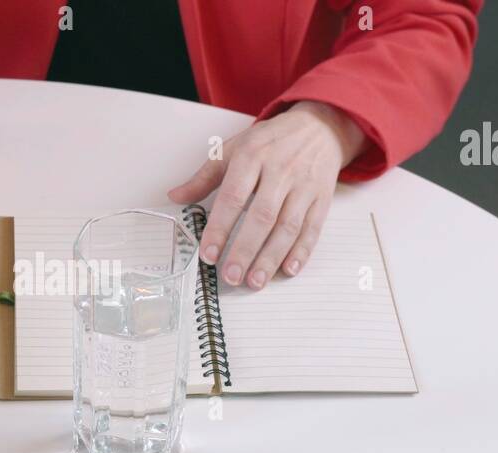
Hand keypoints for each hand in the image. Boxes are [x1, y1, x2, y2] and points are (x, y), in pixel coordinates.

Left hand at [169, 101, 366, 289]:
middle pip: (262, 216)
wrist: (319, 127)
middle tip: (231, 276)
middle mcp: (280, 171)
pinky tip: (288, 270)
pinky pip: (312, 228)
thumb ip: (204, 177)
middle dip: (245, 250)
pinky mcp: (322, 198)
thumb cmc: (271, 141)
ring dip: (271, 258)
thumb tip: (175, 197)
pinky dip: (301, 252)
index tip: (208, 254)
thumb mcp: (233, 149)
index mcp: (252, 157)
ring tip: (255, 281)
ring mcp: (304, 186)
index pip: (233, 197)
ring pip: (288, 226)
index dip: (220, 228)